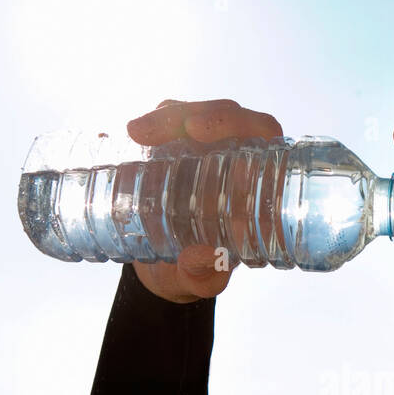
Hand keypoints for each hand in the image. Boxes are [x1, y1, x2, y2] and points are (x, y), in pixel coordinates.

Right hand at [126, 98, 283, 302]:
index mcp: (258, 183)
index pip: (263, 134)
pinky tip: (129, 134)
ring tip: (135, 133)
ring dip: (167, 117)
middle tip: (156, 131)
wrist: (166, 274)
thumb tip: (205, 257)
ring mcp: (204, 151)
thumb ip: (205, 275)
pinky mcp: (174, 149)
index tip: (201, 132)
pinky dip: (150, 124)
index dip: (241, 123)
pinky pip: (167, 122)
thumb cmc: (196, 274)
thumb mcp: (201, 281)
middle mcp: (236, 159)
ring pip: (194, 113)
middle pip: (228, 115)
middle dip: (195, 113)